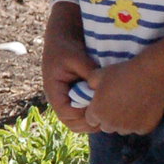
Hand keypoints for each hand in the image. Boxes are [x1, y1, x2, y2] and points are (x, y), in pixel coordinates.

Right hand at [40, 1, 96, 133]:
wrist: (63, 39)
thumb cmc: (68, 47)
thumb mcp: (78, 57)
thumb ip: (89, 73)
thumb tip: (102, 89)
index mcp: (54, 91)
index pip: (67, 114)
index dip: (85, 115)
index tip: (101, 108)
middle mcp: (59, 100)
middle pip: (73, 124)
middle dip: (91, 123)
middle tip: (109, 114)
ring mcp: (66, 101)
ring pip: (79, 124)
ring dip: (93, 121)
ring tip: (109, 112)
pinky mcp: (75, 99)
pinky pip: (83, 116)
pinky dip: (94, 115)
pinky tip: (106, 106)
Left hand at [79, 37, 163, 135]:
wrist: (150, 75)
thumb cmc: (122, 73)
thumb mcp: (99, 74)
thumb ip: (90, 84)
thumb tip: (89, 89)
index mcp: (97, 113)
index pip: (91, 119)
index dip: (96, 111)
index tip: (103, 103)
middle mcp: (111, 125)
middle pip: (106, 126)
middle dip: (109, 118)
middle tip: (118, 104)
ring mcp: (128, 129)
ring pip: (122, 129)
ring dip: (123, 122)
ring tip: (131, 106)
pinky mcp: (144, 129)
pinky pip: (138, 128)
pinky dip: (139, 122)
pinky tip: (143, 108)